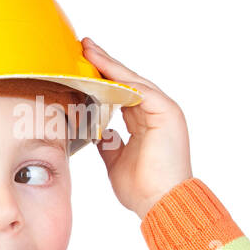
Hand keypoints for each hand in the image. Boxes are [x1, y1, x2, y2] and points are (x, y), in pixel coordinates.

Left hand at [81, 38, 193, 220]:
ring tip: (89, 50)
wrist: (161, 203)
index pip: (121, 94)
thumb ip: (108, 142)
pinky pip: (139, 89)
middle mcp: (156, 112)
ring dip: (109, 65)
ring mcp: (164, 110)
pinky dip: (120, 78)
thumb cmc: (142, 189)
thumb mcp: (115, 161)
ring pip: (132, 81)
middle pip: (126, 82)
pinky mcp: (166, 111)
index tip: (83, 65)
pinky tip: (102, 68)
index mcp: (147, 123)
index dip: (103, 79)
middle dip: (104, 64)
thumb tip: (96, 132)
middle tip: (83, 46)